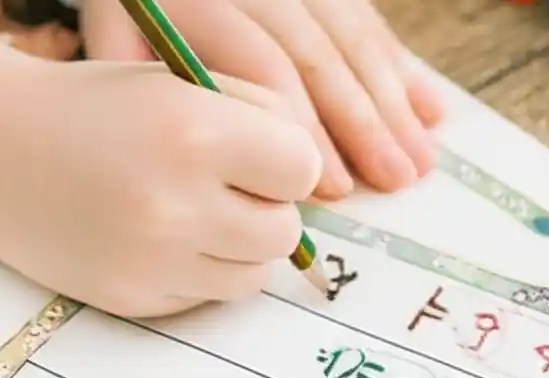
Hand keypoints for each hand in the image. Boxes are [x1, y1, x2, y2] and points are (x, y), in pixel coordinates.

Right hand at [0, 60, 321, 317]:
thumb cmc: (94, 107)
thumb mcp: (178, 82)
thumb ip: (257, 117)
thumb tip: (317, 179)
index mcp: (194, 132)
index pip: (301, 168)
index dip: (283, 161)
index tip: (254, 155)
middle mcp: (175, 204)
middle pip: (283, 232)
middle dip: (266, 209)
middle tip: (225, 188)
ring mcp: (151, 261)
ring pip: (251, 276)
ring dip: (239, 248)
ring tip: (197, 216)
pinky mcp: (131, 299)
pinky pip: (203, 298)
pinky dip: (196, 273)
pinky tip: (156, 239)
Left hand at [80, 0, 445, 199]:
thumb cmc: (125, 15)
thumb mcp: (117, 46)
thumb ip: (151, 96)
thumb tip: (220, 173)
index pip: (263, 66)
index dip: (305, 129)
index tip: (333, 188)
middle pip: (318, 52)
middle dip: (365, 122)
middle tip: (395, 181)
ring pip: (352, 35)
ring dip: (393, 101)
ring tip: (419, 162)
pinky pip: (366, 18)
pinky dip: (401, 68)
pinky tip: (430, 110)